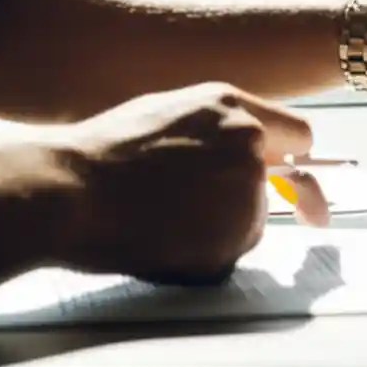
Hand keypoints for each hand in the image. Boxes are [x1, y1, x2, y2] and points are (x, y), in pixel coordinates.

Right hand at [55, 82, 317, 283]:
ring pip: (251, 222)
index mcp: (232, 108)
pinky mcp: (233, 237)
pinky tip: (161, 242)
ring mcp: (245, 191)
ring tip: (162, 221)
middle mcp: (249, 144)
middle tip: (250, 213)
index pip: (299, 134)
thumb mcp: (167, 114)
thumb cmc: (100, 155)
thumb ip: (216, 130)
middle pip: (280, 184)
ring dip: (220, 229)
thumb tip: (248, 151)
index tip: (294, 177)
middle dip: (259, 199)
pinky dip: (203, 258)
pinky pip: (229, 254)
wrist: (67, 191)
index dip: (291, 158)